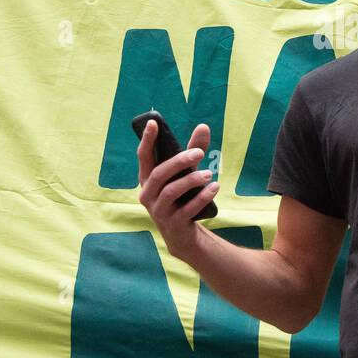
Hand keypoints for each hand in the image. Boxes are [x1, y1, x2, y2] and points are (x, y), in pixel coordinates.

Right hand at [136, 118, 217, 253]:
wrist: (182, 234)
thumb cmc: (181, 197)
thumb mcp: (186, 173)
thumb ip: (193, 150)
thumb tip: (203, 126)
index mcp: (147, 179)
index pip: (143, 156)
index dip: (147, 140)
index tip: (153, 123)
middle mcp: (148, 194)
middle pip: (159, 174)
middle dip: (179, 161)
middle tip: (199, 153)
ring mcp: (158, 210)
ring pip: (171, 191)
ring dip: (191, 180)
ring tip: (208, 174)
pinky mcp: (172, 224)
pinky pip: (186, 209)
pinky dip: (201, 198)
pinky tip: (214, 188)